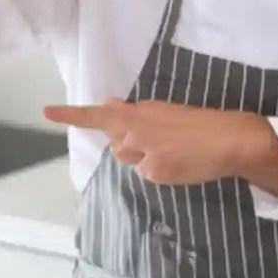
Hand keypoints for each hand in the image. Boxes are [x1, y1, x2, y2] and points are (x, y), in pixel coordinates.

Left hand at [43, 100, 277, 185]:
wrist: (231, 138)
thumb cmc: (201, 122)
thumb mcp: (166, 110)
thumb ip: (136, 111)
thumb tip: (110, 103)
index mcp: (140, 109)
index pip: (99, 113)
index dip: (71, 114)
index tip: (46, 112)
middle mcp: (137, 128)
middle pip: (114, 141)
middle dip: (126, 141)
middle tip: (155, 139)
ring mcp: (145, 151)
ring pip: (127, 158)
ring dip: (140, 156)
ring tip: (171, 150)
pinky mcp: (155, 171)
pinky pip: (145, 174)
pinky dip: (157, 171)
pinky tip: (178, 163)